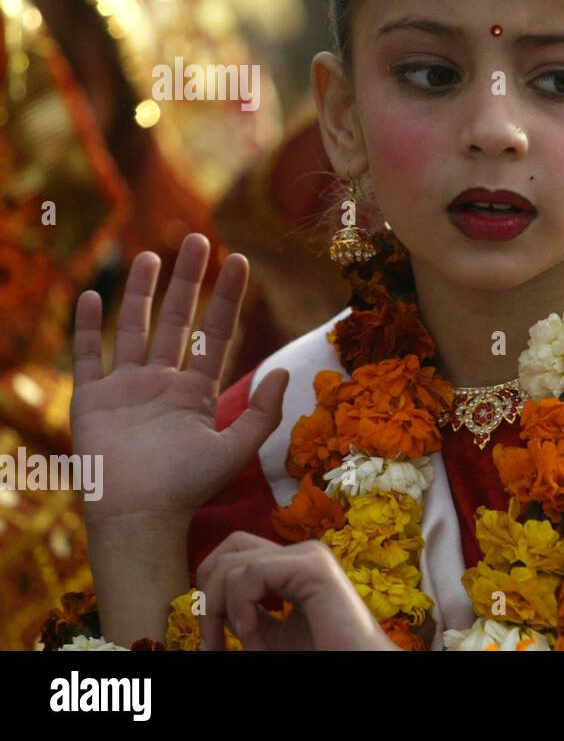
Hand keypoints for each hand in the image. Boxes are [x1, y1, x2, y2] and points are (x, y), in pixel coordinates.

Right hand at [71, 233, 290, 531]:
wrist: (138, 515)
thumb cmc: (187, 488)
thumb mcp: (236, 448)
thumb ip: (263, 412)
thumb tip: (285, 373)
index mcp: (196, 391)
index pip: (216, 332)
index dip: (228, 298)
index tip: (240, 261)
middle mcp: (162, 383)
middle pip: (177, 319)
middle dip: (188, 280)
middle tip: (197, 239)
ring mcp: (126, 388)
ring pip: (134, 328)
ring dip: (142, 292)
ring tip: (150, 255)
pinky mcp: (92, 398)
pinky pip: (88, 355)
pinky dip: (87, 327)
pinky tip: (91, 295)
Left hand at [196, 532, 396, 650]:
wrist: (359, 664)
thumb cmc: (322, 654)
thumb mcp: (270, 634)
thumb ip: (246, 613)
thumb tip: (205, 604)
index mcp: (293, 565)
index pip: (235, 554)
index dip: (211, 594)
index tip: (212, 641)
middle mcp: (302, 552)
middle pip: (230, 548)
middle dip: (208, 595)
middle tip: (212, 642)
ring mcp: (309, 555)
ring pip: (233, 564)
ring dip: (223, 612)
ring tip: (244, 645)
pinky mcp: (312, 567)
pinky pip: (251, 575)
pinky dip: (241, 612)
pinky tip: (254, 638)